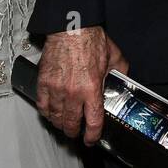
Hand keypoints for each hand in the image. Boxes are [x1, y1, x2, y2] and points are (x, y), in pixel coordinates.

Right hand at [36, 26, 128, 145]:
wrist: (71, 28)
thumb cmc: (91, 39)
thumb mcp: (114, 57)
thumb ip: (120, 72)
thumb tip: (124, 80)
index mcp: (92, 89)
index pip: (93, 122)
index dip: (92, 136)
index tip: (91, 139)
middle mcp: (73, 93)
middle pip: (70, 123)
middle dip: (73, 132)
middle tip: (75, 133)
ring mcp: (56, 89)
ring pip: (55, 116)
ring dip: (59, 124)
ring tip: (63, 124)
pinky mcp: (44, 82)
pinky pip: (42, 104)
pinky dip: (46, 112)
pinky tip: (50, 113)